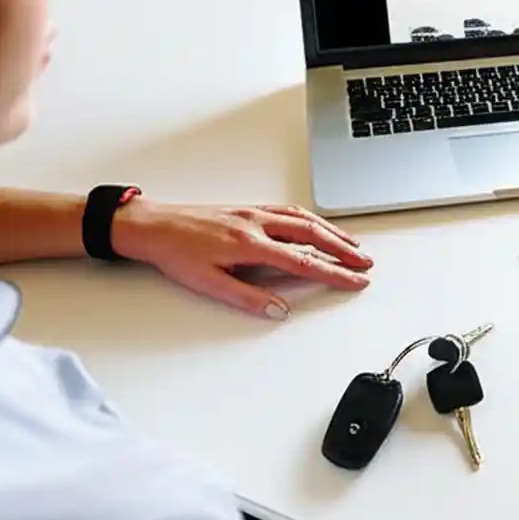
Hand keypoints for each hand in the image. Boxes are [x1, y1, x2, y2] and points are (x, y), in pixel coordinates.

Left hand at [109, 199, 372, 319]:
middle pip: (312, 234)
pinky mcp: (248, 209)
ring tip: (352, 245)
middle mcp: (257, 223)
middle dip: (343, 250)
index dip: (334, 273)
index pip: (303, 262)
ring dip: (332, 232)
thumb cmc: (175, 253)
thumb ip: (247, 298)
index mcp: (249, 244)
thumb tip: (278, 310)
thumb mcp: (207, 283)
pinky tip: (317, 226)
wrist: (153, 225)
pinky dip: (311, 219)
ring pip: (304, 219)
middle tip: (365, 263)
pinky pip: (289, 211)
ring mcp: (254, 213)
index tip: (355, 280)